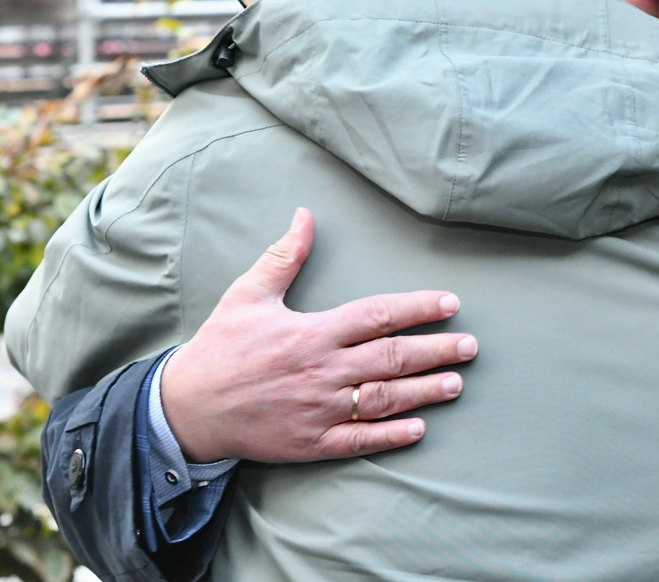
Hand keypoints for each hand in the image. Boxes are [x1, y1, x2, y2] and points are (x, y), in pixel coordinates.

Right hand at [161, 207, 477, 463]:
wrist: (187, 407)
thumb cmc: (220, 347)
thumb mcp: (248, 294)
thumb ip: (283, 256)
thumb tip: (305, 215)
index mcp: (311, 332)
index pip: (377, 315)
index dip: (418, 308)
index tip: (451, 304)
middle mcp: (322, 370)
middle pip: (391, 358)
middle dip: (435, 351)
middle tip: (471, 347)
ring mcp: (318, 409)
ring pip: (383, 400)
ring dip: (423, 392)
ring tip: (456, 384)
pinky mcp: (310, 443)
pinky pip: (358, 441)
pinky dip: (390, 436)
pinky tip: (419, 429)